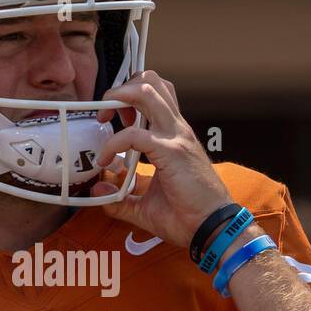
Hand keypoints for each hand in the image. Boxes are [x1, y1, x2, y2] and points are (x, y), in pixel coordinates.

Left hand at [92, 71, 232, 247]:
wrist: (212, 229)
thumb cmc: (188, 216)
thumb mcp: (146, 205)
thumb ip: (120, 198)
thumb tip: (98, 191)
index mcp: (174, 136)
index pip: (154, 96)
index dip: (128, 99)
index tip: (111, 120)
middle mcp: (176, 129)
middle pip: (151, 82)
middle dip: (121, 89)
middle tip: (106, 113)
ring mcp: (175, 137)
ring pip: (147, 92)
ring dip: (119, 98)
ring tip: (105, 119)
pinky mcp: (171, 152)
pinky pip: (134, 135)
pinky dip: (113, 143)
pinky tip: (105, 160)